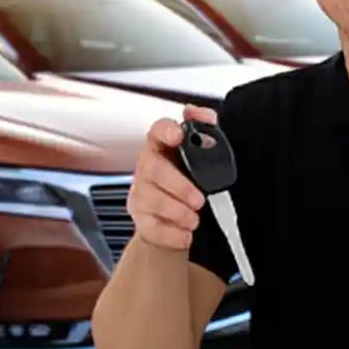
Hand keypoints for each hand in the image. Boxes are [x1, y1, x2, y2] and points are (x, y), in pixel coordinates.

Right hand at [127, 104, 217, 251]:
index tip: (178, 136)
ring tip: (195, 219)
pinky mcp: (143, 221)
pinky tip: (186, 234)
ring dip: (178, 212)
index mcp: (163, 147)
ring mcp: (142, 195)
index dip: (166, 130)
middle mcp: (148, 168)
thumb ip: (206, 133)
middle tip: (199, 199)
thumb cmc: (190, 186)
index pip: (158, 130)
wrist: (176, 224)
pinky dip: (173, 234)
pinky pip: (153, 228)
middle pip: (154, 169)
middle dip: (179, 185)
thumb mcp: (202, 159)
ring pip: (151, 199)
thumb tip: (205, 115)